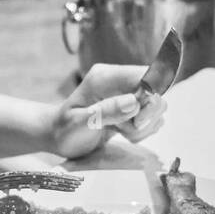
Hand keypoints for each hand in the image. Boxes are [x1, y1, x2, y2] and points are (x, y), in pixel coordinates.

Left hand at [47, 63, 166, 160]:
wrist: (58, 137)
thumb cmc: (64, 130)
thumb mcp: (80, 123)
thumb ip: (106, 111)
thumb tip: (134, 103)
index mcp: (104, 76)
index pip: (144, 76)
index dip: (150, 98)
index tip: (138, 120)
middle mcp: (118, 81)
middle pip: (155, 92)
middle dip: (146, 117)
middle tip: (125, 129)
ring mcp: (126, 94)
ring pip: (156, 108)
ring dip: (143, 126)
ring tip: (120, 131)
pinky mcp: (131, 107)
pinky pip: (151, 118)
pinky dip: (142, 130)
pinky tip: (123, 133)